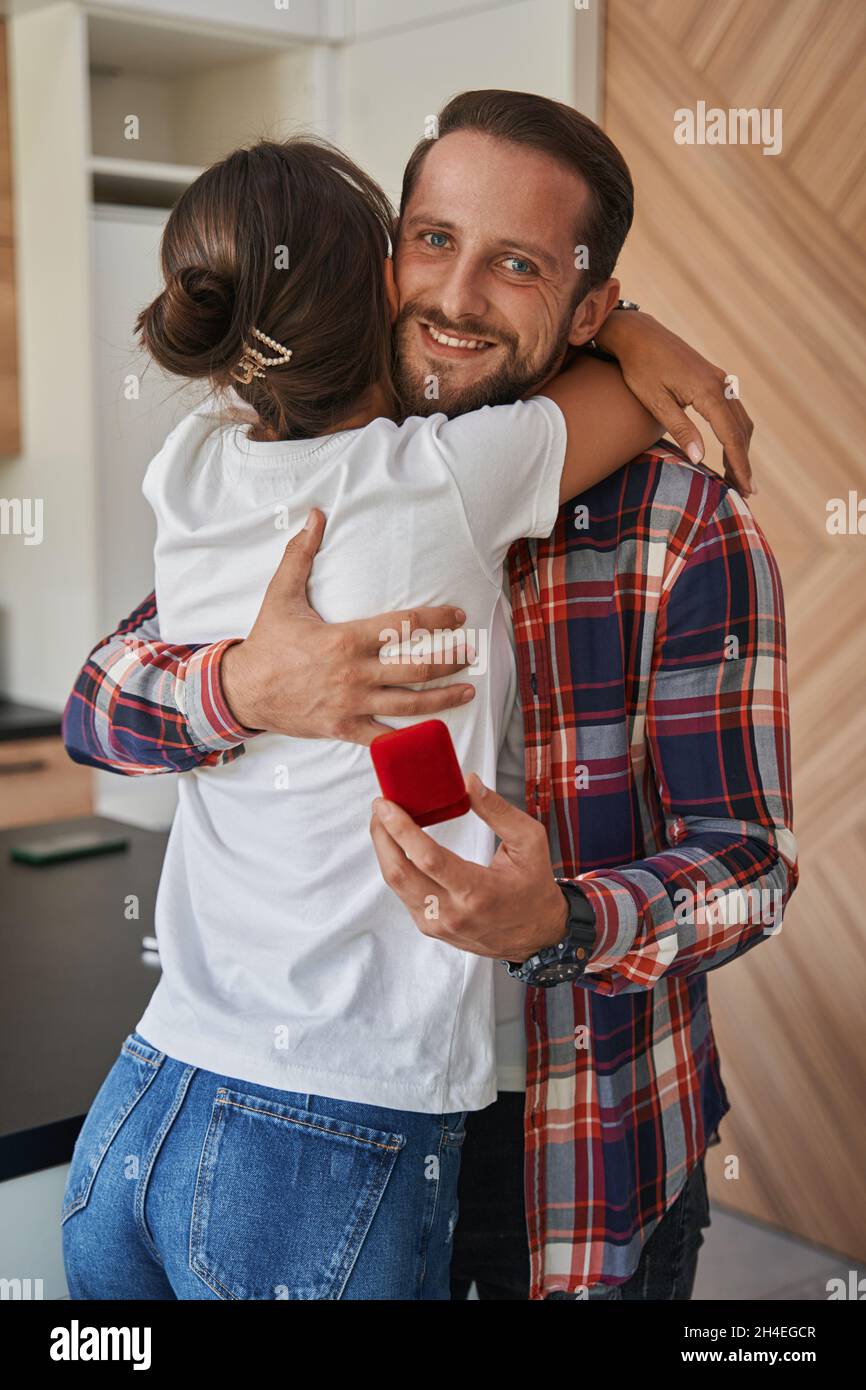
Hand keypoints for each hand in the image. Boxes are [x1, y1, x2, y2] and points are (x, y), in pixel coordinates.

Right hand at [221, 509, 475, 744]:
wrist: (243, 691)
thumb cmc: (267, 642)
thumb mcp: (281, 595)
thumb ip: (300, 555)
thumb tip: (315, 515)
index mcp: (346, 639)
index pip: (403, 626)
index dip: (436, 620)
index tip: (457, 616)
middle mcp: (354, 673)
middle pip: (416, 668)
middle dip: (449, 660)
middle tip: (470, 653)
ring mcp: (351, 704)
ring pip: (409, 704)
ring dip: (443, 699)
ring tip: (467, 691)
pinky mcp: (343, 728)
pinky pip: (384, 739)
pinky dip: (410, 740)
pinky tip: (433, 734)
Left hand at [369, 772, 567, 959]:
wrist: (538, 934)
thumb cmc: (534, 885)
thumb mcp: (529, 841)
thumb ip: (498, 811)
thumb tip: (469, 782)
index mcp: (479, 891)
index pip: (428, 859)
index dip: (401, 829)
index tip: (385, 805)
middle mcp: (453, 912)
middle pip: (400, 873)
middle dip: (382, 836)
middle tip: (379, 808)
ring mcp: (438, 924)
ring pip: (396, 885)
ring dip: (384, 850)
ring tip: (384, 822)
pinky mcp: (431, 928)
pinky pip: (404, 894)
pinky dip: (397, 867)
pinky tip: (399, 847)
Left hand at [595, 310, 753, 494]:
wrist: (639, 334)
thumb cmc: (641, 368)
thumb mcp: (656, 402)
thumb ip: (681, 429)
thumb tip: (700, 458)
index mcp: (707, 391)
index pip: (730, 435)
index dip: (739, 464)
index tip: (745, 488)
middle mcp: (720, 383)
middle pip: (740, 430)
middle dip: (743, 461)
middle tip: (745, 491)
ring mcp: (719, 379)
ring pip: (740, 419)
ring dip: (741, 447)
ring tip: (738, 475)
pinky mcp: (714, 378)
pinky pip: (733, 409)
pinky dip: (735, 431)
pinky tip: (731, 447)